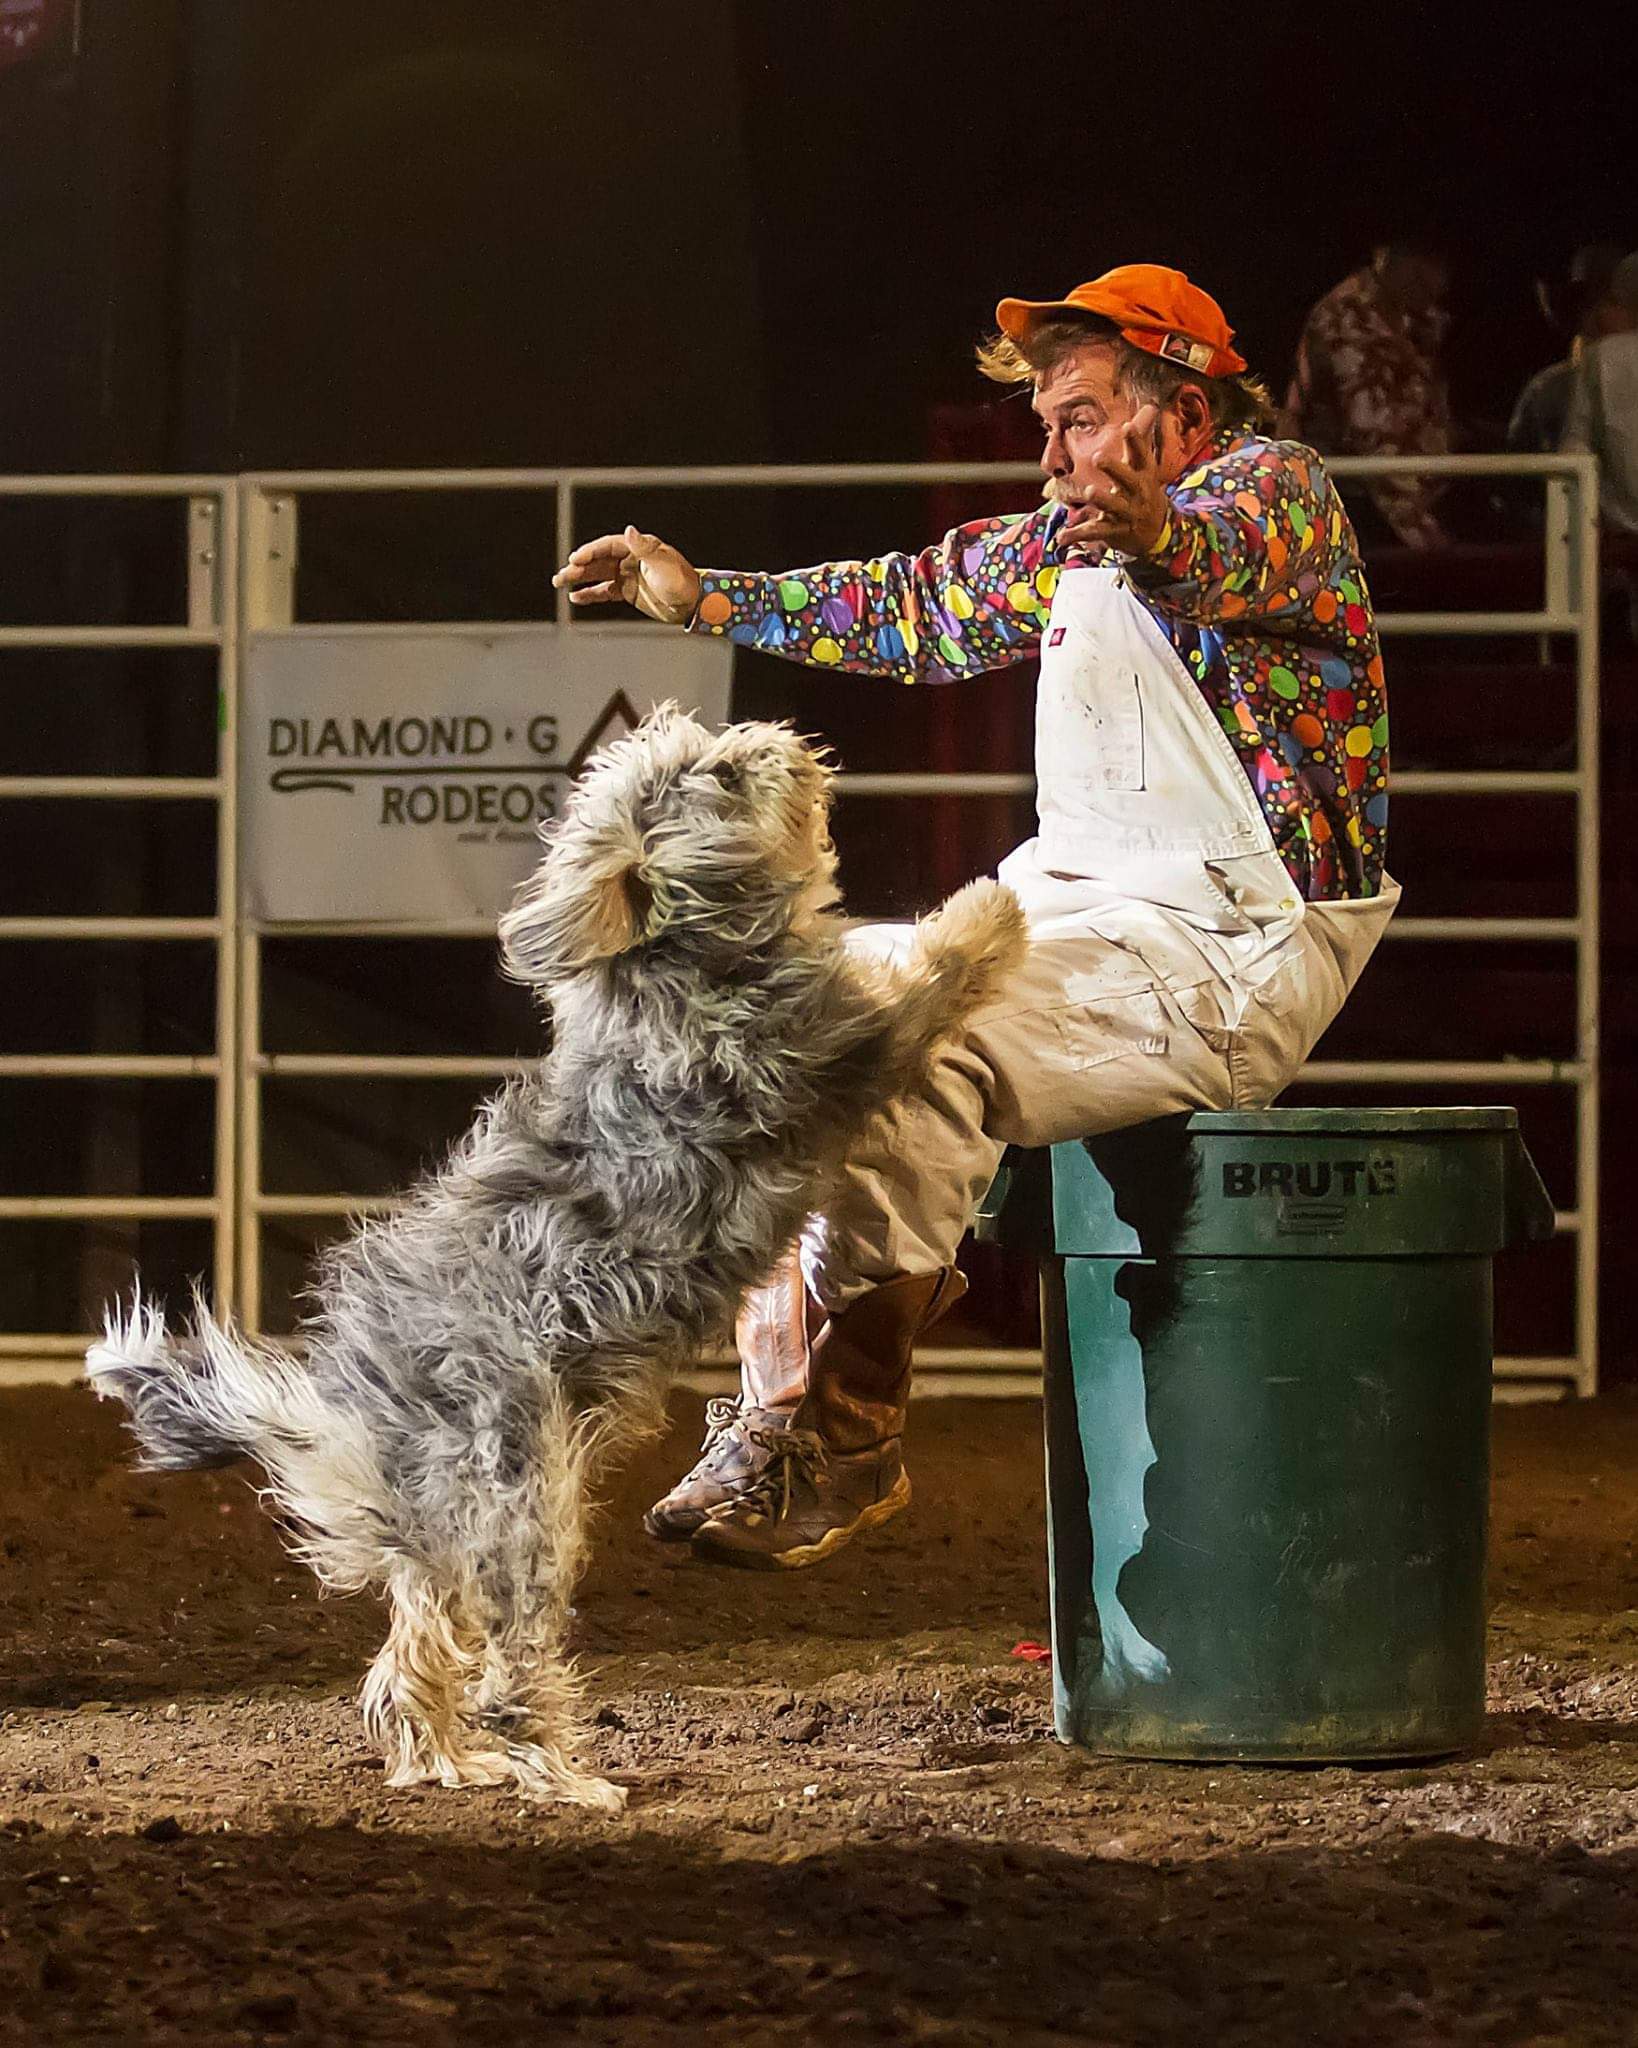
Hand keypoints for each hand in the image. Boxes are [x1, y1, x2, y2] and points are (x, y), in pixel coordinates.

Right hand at [551, 526, 702, 624]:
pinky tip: (576, 597)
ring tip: (560, 582)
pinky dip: (590, 594)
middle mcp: (630, 558)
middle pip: (598, 560)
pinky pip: (604, 591)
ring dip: (579, 579)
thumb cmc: (682, 581)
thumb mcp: (663, 564)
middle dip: (579, 566)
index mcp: (638, 547)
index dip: (591, 552)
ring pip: (597, 575)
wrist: (693, 604)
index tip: (576, 559)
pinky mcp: (627, 591)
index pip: (607, 546)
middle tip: (562, 574)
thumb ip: (644, 548)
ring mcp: (627, 575)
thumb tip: (629, 530)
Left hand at [1058, 404, 1169, 556]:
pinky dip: (1077, 534)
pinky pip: (1095, 532)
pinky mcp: (1115, 531)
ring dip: (1101, 498)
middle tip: (1098, 456)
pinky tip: (1061, 537)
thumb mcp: (1145, 468)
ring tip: (1089, 490)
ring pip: (1113, 505)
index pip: (1142, 456)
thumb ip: (1140, 442)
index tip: (1128, 426)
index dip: (1136, 441)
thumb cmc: (1145, 492)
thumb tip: (1150, 406)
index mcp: (1144, 475)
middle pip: (1127, 479)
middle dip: (1114, 468)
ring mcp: (1127, 513)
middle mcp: (1137, 493)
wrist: (1158, 533)